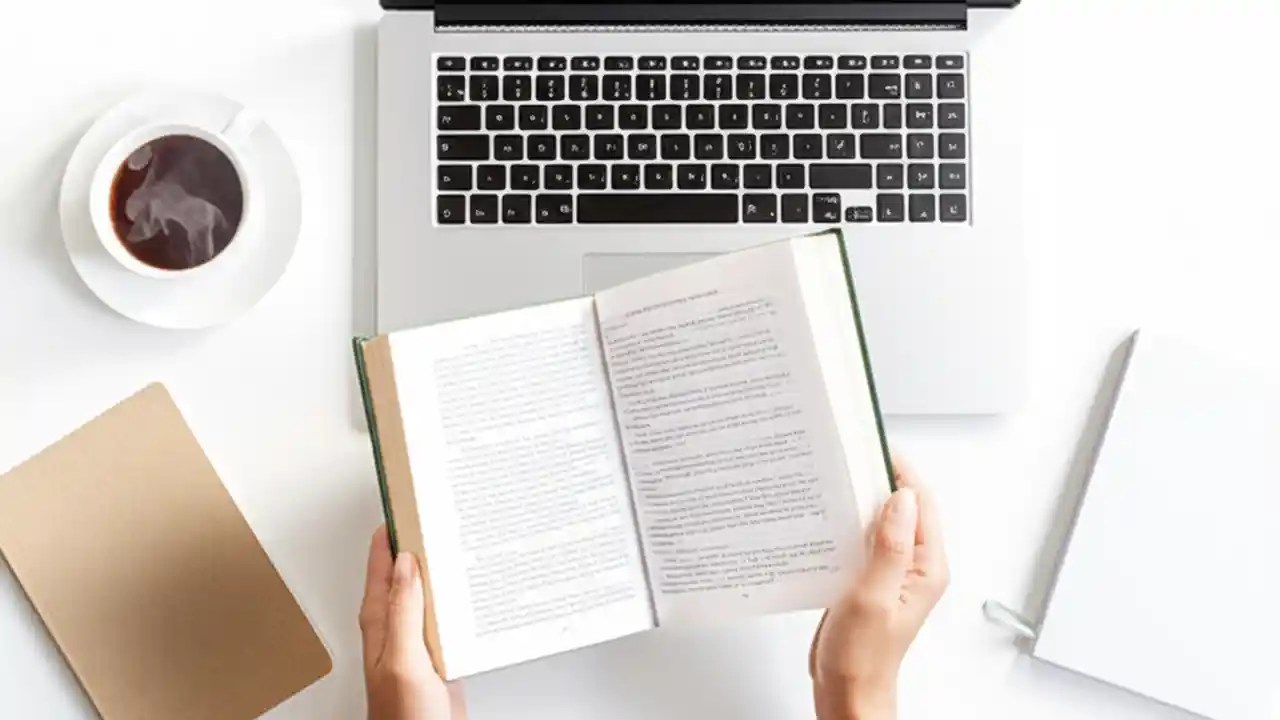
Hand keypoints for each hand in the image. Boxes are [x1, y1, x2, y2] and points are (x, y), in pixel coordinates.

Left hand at [360, 525, 465, 719]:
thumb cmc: (405, 718)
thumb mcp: (404, 659)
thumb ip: (403, 610)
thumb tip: (406, 562)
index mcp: (380, 620)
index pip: (382, 559)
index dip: (393, 527)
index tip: (408, 500)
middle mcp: (397, 625)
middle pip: (406, 567)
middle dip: (419, 538)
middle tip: (437, 507)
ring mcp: (418, 636)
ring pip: (429, 587)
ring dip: (441, 565)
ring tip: (458, 534)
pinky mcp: (439, 650)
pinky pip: (447, 612)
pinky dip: (458, 595)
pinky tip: (473, 584)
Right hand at [810, 459, 948, 719]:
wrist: (847, 690)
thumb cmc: (863, 657)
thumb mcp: (873, 596)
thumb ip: (889, 546)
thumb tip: (900, 498)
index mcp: (925, 568)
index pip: (920, 503)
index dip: (899, 471)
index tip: (874, 448)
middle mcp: (913, 567)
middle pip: (901, 507)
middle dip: (877, 480)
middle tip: (848, 458)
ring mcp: (891, 573)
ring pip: (879, 521)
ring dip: (860, 502)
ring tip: (835, 481)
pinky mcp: (869, 580)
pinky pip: (863, 540)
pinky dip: (847, 525)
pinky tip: (826, 519)